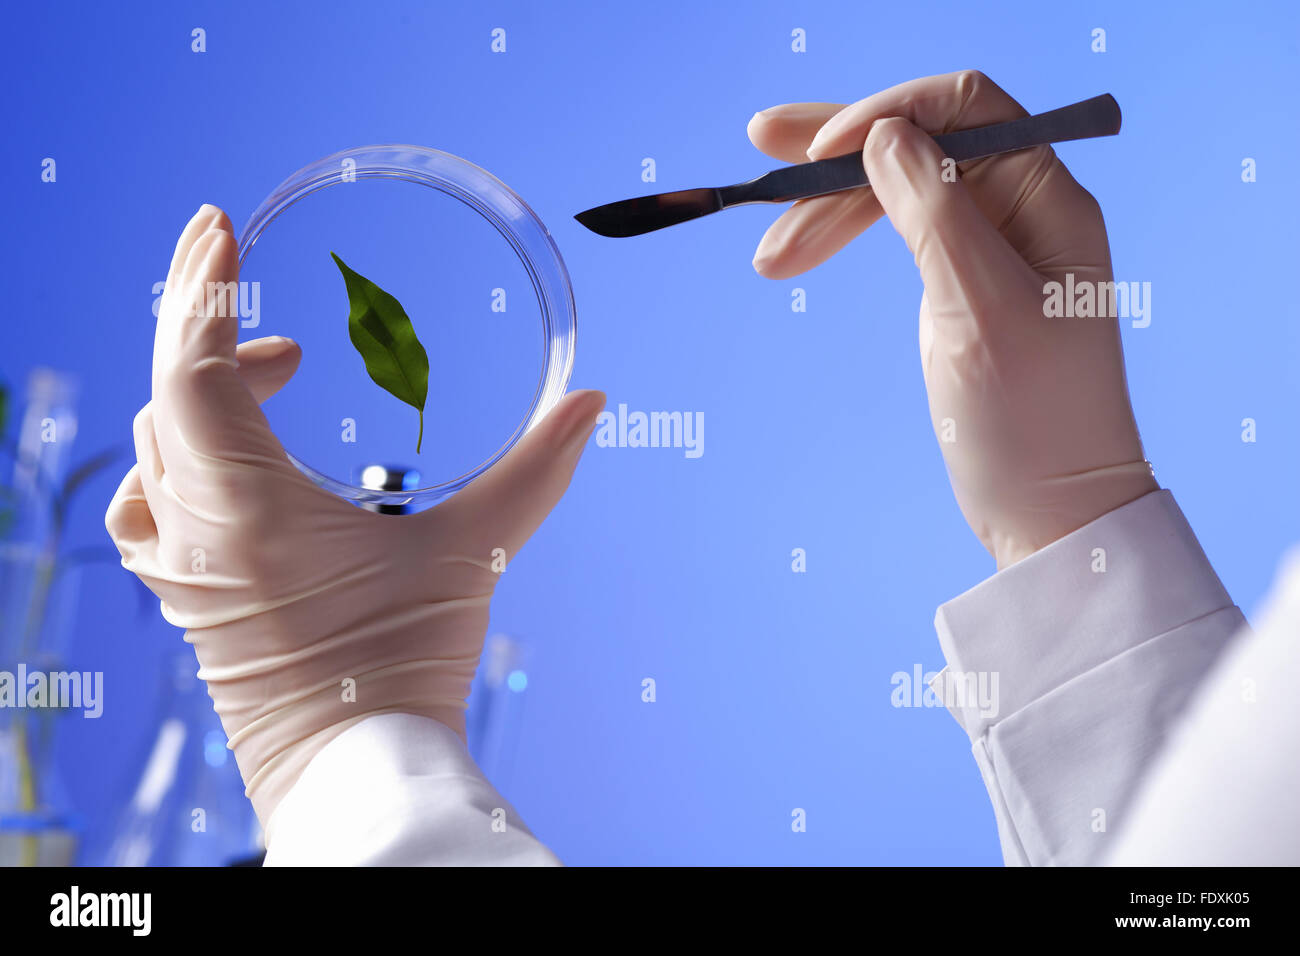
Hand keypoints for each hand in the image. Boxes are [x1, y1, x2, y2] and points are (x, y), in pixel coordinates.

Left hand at [106, 205, 604, 823]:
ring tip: (277, 381)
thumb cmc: (403, 667)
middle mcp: (189, 531)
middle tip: (292, 329)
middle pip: (169, 393)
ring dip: (203, 395)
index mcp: (241, 506)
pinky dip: (184, 459)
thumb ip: (534, 470)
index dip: (203, 285)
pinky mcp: (184, 600)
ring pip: (158, 446)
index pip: (191, 363)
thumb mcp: (472, 554)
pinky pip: (152, 504)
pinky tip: (233, 469)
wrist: (355, 772)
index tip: (219, 229)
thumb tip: (592, 402)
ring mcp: (175, 570)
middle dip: (219, 334)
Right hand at [748, 71, 1156, 567]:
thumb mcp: (979, 310)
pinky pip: (896, 231)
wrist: (1050, 511)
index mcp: (1046, 201)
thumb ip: (934, 214)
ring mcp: (985, 247)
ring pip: (897, 190)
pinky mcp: (956, 284)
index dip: (887, 113)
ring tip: (767, 254)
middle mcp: (1019, 210)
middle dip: (838, 158)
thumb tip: (886, 133)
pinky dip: (846, 234)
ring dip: (828, 208)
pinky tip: (802, 246)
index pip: (963, 110)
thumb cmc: (1032, 421)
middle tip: (759, 164)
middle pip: (919, 145)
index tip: (819, 151)